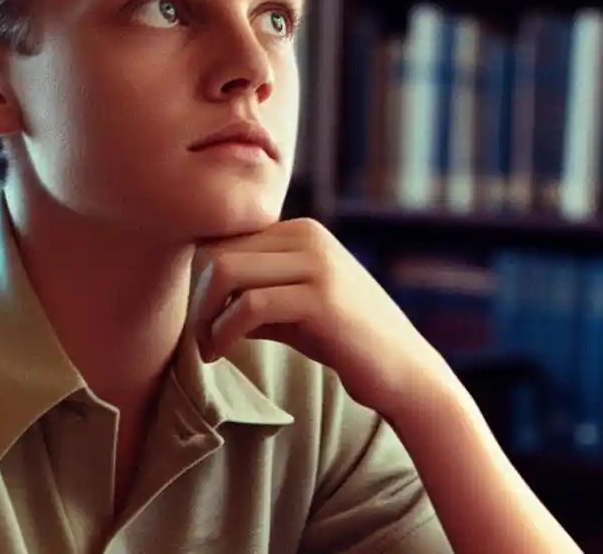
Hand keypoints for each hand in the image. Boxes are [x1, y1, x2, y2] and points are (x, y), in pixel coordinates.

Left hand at [189, 218, 451, 416]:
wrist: (405, 372)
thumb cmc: (344, 342)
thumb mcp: (291, 309)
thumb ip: (251, 294)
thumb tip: (197, 296)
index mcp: (300, 230)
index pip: (223, 239)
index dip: (199, 280)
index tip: (199, 319)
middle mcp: (308, 235)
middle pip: (217, 250)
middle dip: (198, 297)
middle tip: (198, 337)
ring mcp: (317, 263)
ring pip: (226, 270)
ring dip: (204, 314)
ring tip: (206, 347)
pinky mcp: (321, 298)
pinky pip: (250, 305)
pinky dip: (223, 331)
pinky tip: (219, 353)